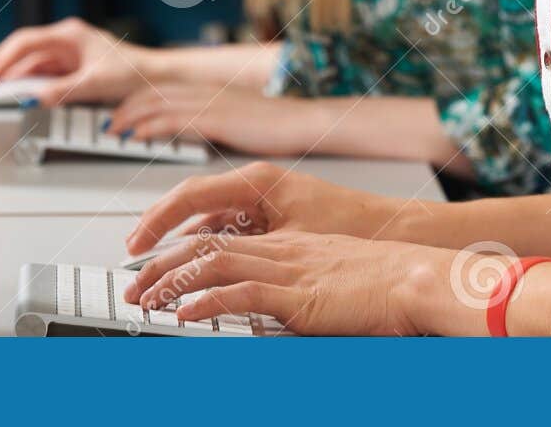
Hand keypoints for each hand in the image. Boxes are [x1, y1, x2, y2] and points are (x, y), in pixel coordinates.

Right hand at [0, 18, 154, 104]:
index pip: (25, 42)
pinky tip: (21, 97)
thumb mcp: (95, 83)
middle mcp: (65, 41)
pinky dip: (30, 86)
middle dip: (3, 70)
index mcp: (69, 34)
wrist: (153, 77)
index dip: (2, 59)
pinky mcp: (70, 69)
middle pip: (24, 53)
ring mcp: (67, 55)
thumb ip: (64, 91)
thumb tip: (37, 98)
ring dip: (15, 80)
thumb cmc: (132, 71)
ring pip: (32, 66)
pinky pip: (43, 76)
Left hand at [104, 86, 329, 156]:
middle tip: (110, 125)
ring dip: (132, 116)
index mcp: (209, 90)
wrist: (301, 121)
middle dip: (127, 107)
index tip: (122, 115)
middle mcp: (205, 90)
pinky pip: (175, 119)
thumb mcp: (236, 119)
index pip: (163, 89)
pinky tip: (139, 136)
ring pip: (159, 103)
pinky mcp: (217, 117)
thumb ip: (211, 120)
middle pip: (154, 92)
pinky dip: (152, 126)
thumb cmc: (274, 126)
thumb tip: (192, 130)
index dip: (138, 101)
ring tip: (115, 130)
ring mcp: (211, 102)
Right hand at [124, 161, 404, 256]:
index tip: (136, 243)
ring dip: (178, 237)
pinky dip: (203, 240)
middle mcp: (257, 183)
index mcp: (258, 180)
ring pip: (206, 214)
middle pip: (191, 201)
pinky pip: (225, 224)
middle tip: (132, 255)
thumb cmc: (353, 227)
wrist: (394, 228)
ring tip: (154, 263)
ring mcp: (262, 197)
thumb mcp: (292, 243)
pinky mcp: (270, 213)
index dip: (157, 221)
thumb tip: (205, 268)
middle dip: (158, 228)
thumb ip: (246, 254)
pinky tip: (191, 260)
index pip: (191, 194)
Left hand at [126, 230, 485, 336]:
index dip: (185, 247)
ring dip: (171, 281)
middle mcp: (283, 248)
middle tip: (133, 281)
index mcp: (291, 244)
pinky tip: (184, 314)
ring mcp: (289, 268)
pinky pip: (240, 293)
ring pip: (213, 262)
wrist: (417, 278)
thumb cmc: (390, 283)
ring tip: (144, 297)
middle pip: (207, 244)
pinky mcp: (297, 294)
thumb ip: (306, 288)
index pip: (224, 236)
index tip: (159, 262)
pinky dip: (205, 302)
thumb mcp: (337, 279)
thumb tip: (286, 308)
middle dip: (162, 262)